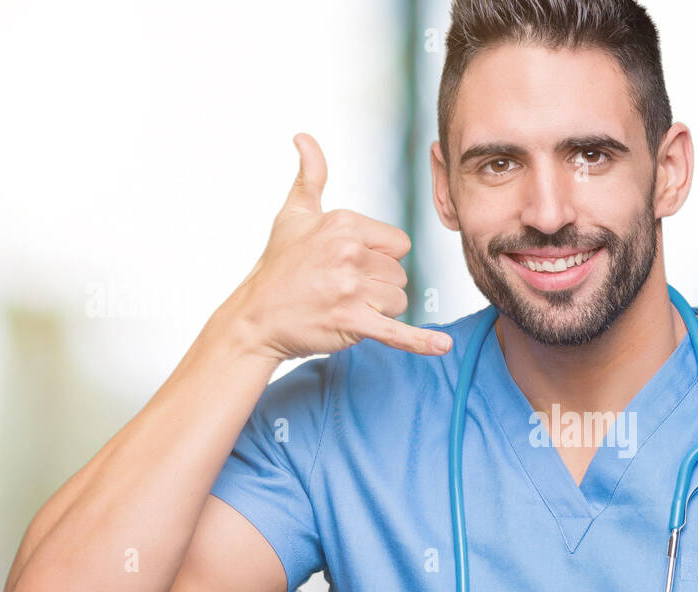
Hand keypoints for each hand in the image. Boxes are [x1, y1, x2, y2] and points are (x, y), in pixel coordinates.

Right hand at [232, 133, 450, 359]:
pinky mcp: (352, 321)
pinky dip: (420, 341)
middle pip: (400, 273)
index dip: (380, 258)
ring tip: (344, 306)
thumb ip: (310, 175)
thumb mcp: (293, 214)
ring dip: (379, 310)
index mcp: (345, 224)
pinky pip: (396, 331)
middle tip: (342, 289)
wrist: (255, 316)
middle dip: (378, 285)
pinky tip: (442, 347)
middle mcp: (349, 252)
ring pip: (399, 300)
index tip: (349, 264)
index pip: (398, 244)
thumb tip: (303, 137)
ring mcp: (350, 288)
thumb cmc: (278, 266)